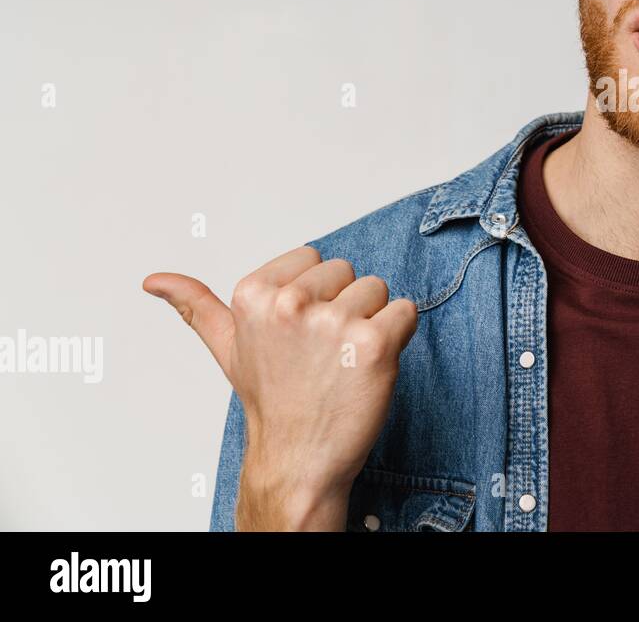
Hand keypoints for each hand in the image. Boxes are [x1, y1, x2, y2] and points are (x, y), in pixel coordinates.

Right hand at [143, 247, 418, 528]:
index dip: (315, 294)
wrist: (299, 459)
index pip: (314, 258)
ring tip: (343, 361)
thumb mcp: (227, 347)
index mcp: (253, 294)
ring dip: (371, 323)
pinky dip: (398, 336)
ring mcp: (332, 324)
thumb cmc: (272, 400)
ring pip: (377, 290)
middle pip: (347, 272)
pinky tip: (370, 366)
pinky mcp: (372, 344)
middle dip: (343, 307)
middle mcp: (290, 304)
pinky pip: (406, 311)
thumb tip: (153, 280)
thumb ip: (195, 306)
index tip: (300, 333)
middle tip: (322, 353)